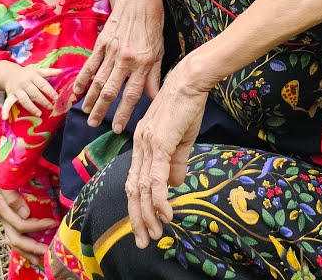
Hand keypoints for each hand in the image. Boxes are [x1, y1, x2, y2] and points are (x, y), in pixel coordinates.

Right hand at [0, 65, 62, 117]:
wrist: (10, 74)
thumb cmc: (28, 74)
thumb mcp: (38, 71)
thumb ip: (50, 72)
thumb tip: (62, 71)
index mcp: (32, 76)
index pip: (42, 84)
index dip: (49, 91)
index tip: (56, 97)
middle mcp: (24, 83)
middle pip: (34, 93)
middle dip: (42, 100)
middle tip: (50, 107)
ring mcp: (17, 90)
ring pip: (24, 100)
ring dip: (31, 107)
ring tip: (39, 113)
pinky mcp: (11, 96)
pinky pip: (7, 103)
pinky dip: (5, 110)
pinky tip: (5, 118)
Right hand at [0, 150, 56, 264]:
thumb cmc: (3, 160)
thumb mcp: (3, 173)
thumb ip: (11, 193)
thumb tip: (25, 215)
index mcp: (1, 204)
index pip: (20, 223)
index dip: (36, 226)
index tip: (54, 222)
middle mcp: (2, 213)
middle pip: (15, 238)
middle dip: (32, 247)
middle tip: (49, 252)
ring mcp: (4, 216)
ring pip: (13, 241)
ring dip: (28, 252)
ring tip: (42, 260)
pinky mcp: (8, 216)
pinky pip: (14, 236)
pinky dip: (25, 247)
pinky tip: (36, 254)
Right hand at [71, 0, 164, 131]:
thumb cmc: (153, 25)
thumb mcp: (160, 50)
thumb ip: (154, 76)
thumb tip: (153, 99)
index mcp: (144, 62)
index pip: (133, 94)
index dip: (125, 113)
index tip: (118, 129)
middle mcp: (127, 59)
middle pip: (111, 90)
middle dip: (102, 111)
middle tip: (94, 125)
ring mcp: (112, 50)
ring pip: (98, 80)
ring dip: (90, 99)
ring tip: (84, 113)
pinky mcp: (102, 43)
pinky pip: (90, 65)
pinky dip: (82, 79)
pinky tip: (77, 92)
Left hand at [125, 62, 209, 248]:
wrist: (189, 81)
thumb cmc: (187, 105)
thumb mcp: (182, 138)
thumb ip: (176, 162)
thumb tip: (174, 186)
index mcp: (142, 144)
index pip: (134, 181)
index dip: (138, 205)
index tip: (145, 224)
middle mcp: (139, 145)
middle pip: (132, 189)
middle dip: (137, 218)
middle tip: (143, 241)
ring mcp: (147, 145)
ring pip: (141, 188)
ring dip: (146, 215)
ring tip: (153, 234)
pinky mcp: (160, 144)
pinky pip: (156, 178)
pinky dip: (158, 200)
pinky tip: (165, 215)